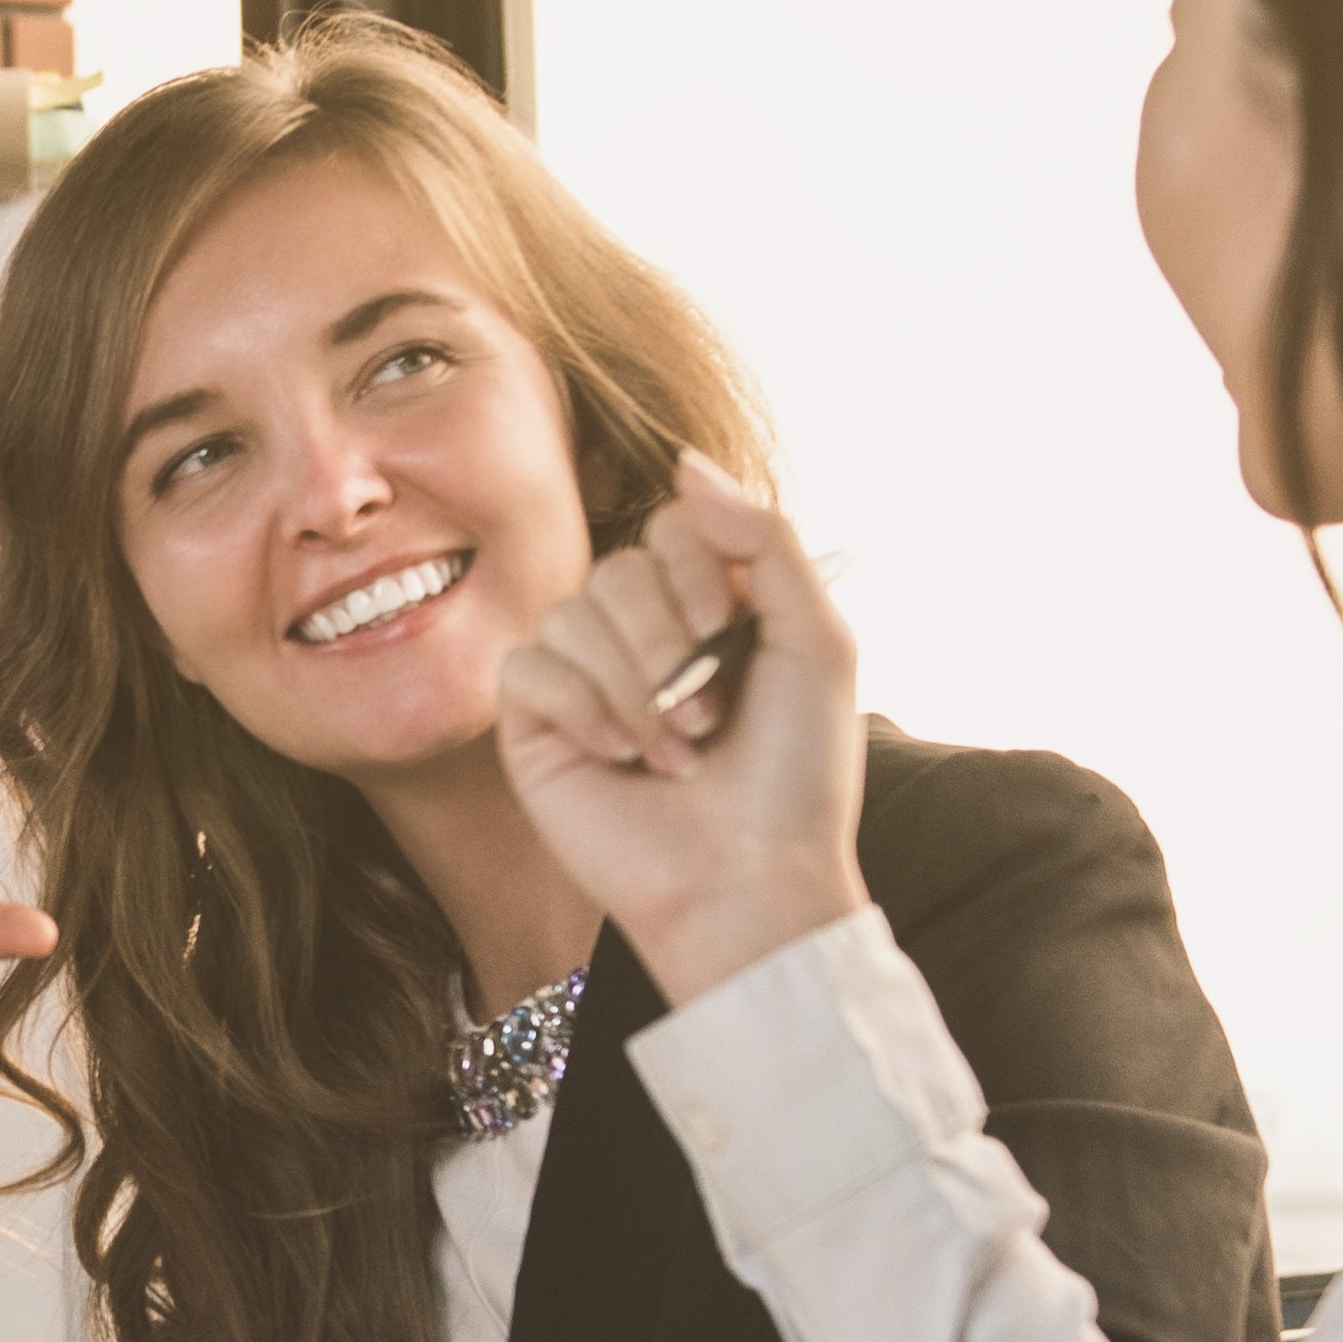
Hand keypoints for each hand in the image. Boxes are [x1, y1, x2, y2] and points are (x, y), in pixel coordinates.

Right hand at [493, 454, 869, 1004]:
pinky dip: (581, 710)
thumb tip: (683, 462)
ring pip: (569, 615)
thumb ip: (764, 539)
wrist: (748, 879)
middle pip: (613, 569)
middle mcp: (636, 636)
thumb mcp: (815, 641)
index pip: (669, 527)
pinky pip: (527, 667)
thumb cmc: (794, 777)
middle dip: (664, 642)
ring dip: (632, 689)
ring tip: (672, 753)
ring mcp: (579, 680)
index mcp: (704, 609)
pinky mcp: (532, 726)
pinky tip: (619, 759)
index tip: (723, 632)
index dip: (691, 569)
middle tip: (706, 715)